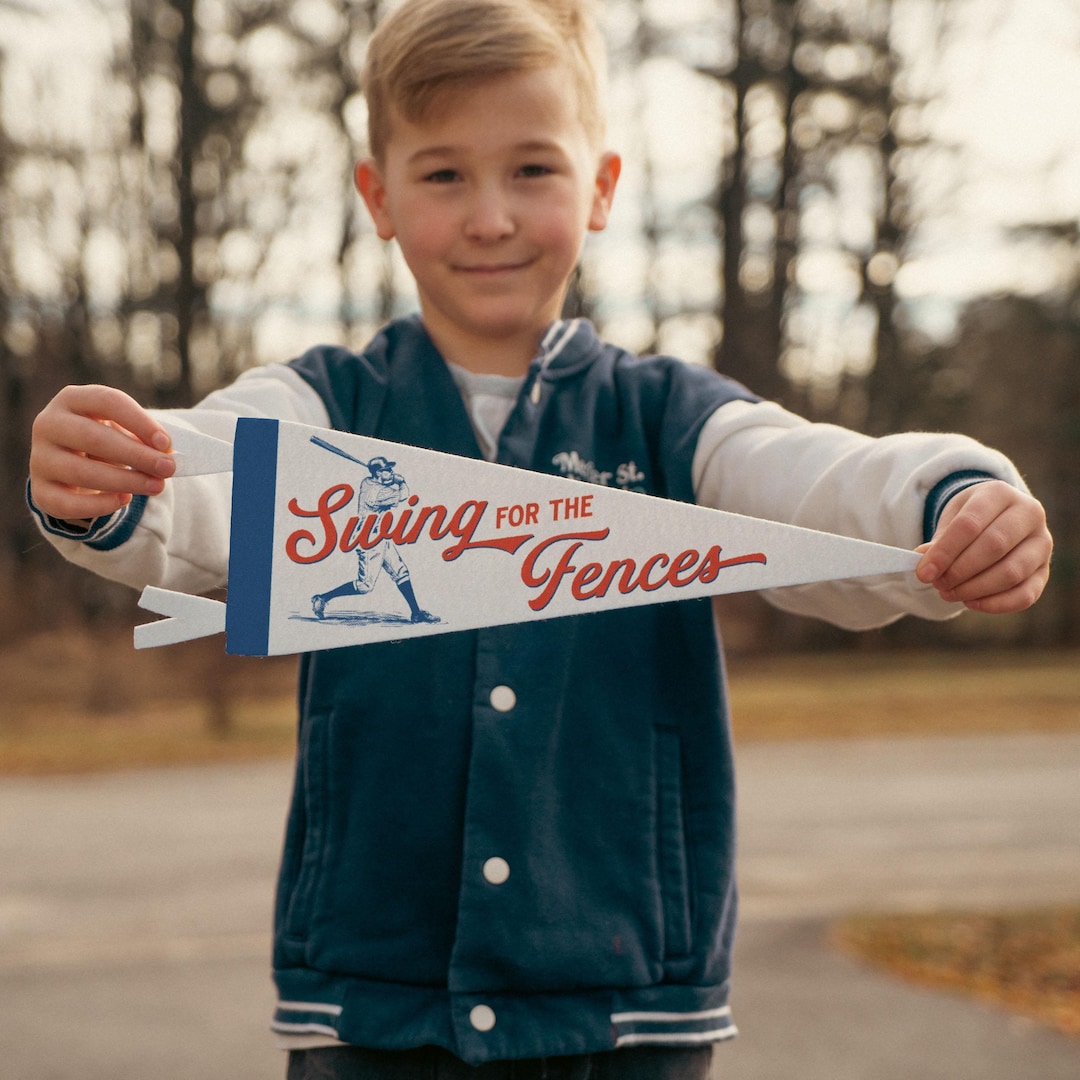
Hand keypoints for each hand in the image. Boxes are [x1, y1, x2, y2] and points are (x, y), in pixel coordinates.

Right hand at [29, 384, 175, 523]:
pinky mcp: (40, 490)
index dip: (139, 422)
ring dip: (125, 481)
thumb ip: (144, 438)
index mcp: (72, 399)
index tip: (166, 444)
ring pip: (81, 472)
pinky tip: (125, 500)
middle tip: (168, 468)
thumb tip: (167, 456)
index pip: (107, 401)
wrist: (72, 464)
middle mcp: (49, 424)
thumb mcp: (124, 430)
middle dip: (136, 455)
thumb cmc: (107, 441)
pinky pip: (68, 503)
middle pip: (93, 437)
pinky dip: (99, 505)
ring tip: (156, 486)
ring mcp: (40, 458)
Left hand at [915, 480, 1051, 613]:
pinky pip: (1025, 594)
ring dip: (975, 589)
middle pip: (993, 546)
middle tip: (937, 584)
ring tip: (948, 593)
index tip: (924, 572)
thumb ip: (939, 540)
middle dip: (959, 571)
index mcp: (999, 494)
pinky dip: (996, 604)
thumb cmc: (970, 518)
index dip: (944, 552)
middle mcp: (1029, 515)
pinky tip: (970, 603)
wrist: (999, 517)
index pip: (970, 524)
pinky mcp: (1045, 571)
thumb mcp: (951, 519)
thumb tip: (923, 561)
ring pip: (1011, 573)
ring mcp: (1042, 544)